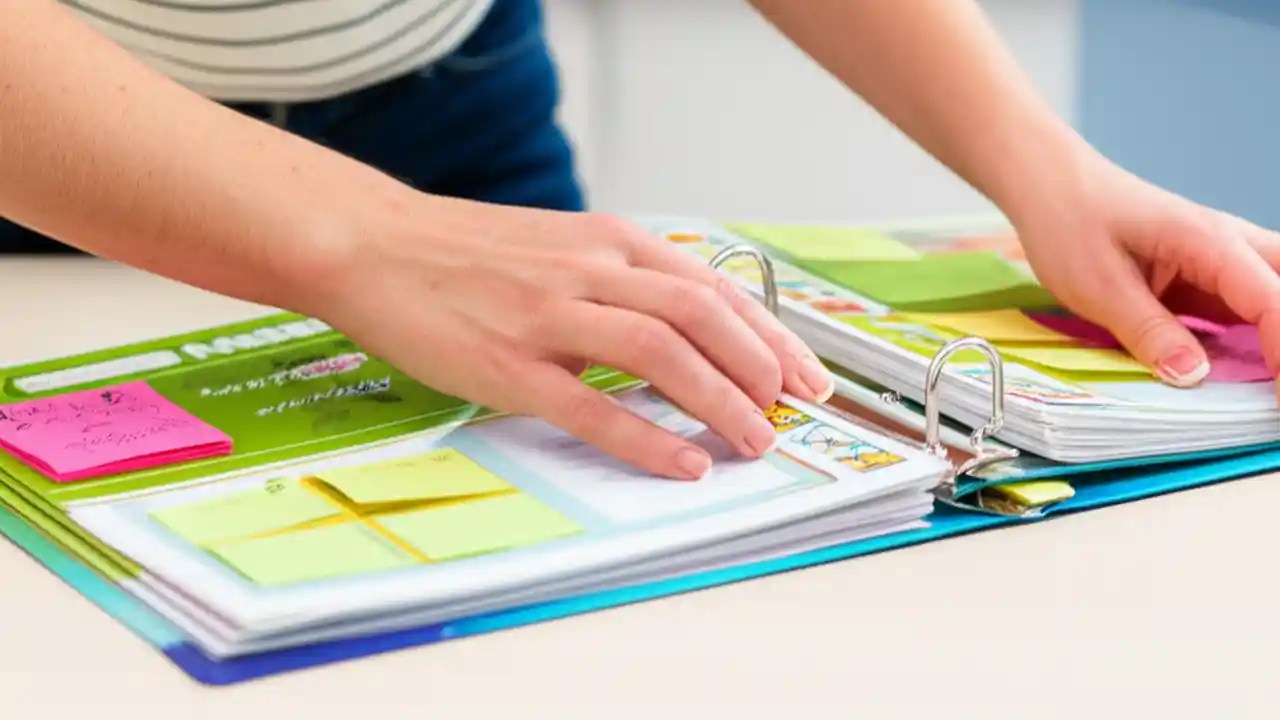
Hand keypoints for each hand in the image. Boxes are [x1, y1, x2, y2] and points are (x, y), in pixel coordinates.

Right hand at [300, 192, 833, 479]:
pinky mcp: (508, 364)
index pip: (713, 285)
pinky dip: (647, 437)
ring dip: (719, 398)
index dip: (769, 332)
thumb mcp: (559, 244)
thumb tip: (688, 326)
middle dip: (761, 366)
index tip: (804, 372)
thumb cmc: (466, 252)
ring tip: (754, 439)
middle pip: (701, 313)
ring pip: (661, 350)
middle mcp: (589, 269)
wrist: (373, 244)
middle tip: (792, 411)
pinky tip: (684, 463)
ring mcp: (548, 314)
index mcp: (608, 240)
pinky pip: (591, 405)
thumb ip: (621, 278)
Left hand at [1013, 157, 1279, 387]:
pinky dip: (1256, 337)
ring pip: (1276, 295)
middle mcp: (1229, 248)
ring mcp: (1221, 261)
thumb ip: (1148, 332)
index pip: (1273, 301)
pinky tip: (1244, 372)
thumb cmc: (1070, 224)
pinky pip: (1248, 308)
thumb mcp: (1098, 287)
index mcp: (1209, 243)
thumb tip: (1194, 376)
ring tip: (1266, 387)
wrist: (1050, 188)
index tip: (1277, 399)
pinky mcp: (1205, 278)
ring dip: (1276, 336)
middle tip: (1276, 391)